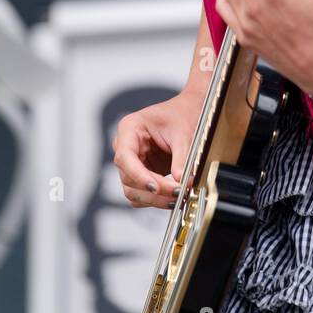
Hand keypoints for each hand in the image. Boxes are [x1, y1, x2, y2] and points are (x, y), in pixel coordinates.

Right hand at [112, 87, 202, 210]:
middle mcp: (126, 147)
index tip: (156, 187)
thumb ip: (181, 158)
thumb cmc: (181, 115)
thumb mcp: (183, 133)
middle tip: (178, 192)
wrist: (188, 112)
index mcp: (130, 129)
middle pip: (128, 178)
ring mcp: (133, 162)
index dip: (138, 175)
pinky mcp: (143, 173)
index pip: (125, 157)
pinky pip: (142, 193)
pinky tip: (173, 198)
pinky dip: (156, 200)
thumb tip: (180, 180)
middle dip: (153, 190)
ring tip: (178, 198)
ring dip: (154, 199)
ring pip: (133, 190)